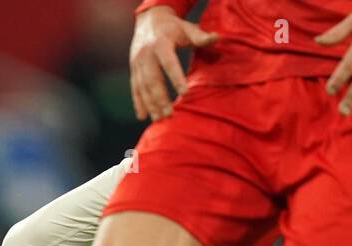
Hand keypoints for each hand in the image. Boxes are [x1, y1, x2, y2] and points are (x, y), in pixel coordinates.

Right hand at [129, 5, 218, 121]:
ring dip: (149, 104)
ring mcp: (137, 63)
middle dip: (160, 98)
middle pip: (152, 79)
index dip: (176, 77)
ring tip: (158, 119)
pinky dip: (138, 103)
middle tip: (170, 114)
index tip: (184, 93)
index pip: (168, 63)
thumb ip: (200, 36)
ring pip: (142, 86)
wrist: (149, 20)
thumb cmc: (173, 27)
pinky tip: (142, 116)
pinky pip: (134, 88)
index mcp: (160, 43)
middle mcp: (145, 54)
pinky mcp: (133, 69)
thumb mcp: (187, 28)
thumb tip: (217, 37)